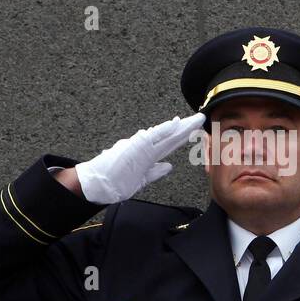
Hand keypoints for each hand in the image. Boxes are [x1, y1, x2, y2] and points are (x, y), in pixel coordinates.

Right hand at [73, 112, 205, 203]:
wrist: (99, 183)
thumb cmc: (115, 178)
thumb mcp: (142, 177)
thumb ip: (156, 171)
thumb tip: (169, 166)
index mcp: (149, 154)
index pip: (171, 143)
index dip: (184, 135)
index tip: (195, 129)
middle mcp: (147, 147)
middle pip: (172, 136)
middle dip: (187, 127)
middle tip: (201, 117)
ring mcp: (142, 146)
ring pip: (166, 134)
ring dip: (181, 126)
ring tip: (195, 119)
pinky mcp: (136, 147)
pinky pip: (153, 137)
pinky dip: (164, 129)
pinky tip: (175, 123)